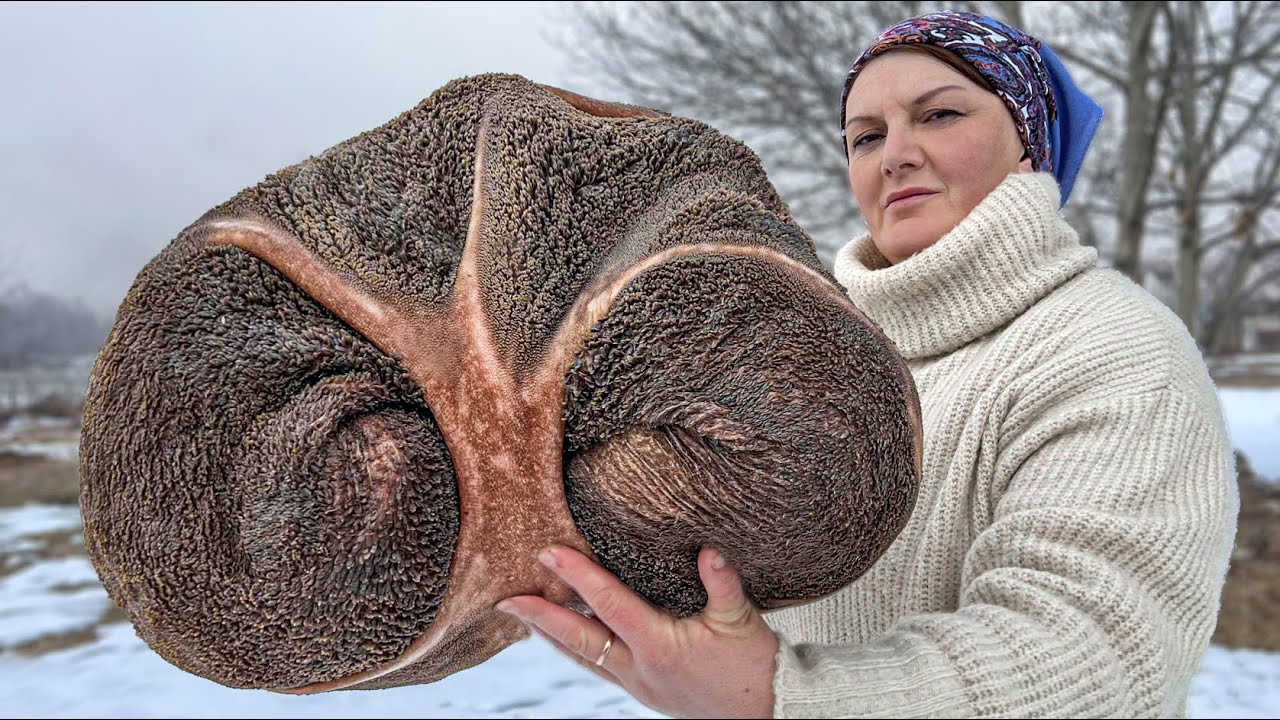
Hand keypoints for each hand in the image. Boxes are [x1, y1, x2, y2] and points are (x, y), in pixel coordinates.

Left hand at [495, 545, 777, 718]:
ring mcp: (639, 684)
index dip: (577, 576)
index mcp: (659, 646)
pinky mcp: (644, 691)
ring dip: (551, 636)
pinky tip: (568, 640)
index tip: (548, 553)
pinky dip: (577, 650)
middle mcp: (640, 669)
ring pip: (584, 658)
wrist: (767, 712)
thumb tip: (710, 551)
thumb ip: (723, 584)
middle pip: (578, 639)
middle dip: (539, 617)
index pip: (607, 604)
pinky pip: (600, 668)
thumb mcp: (742, 621)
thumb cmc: (755, 666)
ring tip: (523, 617)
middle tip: (506, 598)